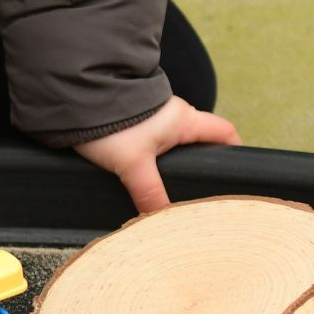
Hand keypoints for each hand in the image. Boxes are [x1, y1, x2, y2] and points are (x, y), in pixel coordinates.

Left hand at [73, 97, 241, 214]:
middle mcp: (172, 115)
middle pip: (199, 139)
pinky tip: (141, 175)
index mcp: (184, 120)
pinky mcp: (132, 118)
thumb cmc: (111, 121)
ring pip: (172, 141)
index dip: (234, 150)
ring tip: (169, 189)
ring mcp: (152, 115)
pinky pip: (150, 140)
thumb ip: (150, 193)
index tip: (235, 171)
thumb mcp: (133, 164)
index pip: (223, 132)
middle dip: (201, 162)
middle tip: (200, 191)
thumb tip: (164, 221)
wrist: (77, 92)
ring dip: (172, 161)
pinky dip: (151, 157)